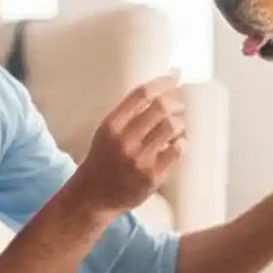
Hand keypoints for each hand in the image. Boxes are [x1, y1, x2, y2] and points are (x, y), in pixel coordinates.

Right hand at [72, 73, 186, 214]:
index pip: (141, 94)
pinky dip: (181, 143)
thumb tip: (160, 92)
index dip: (162, 82)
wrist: (92, 197)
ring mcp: (139, 160)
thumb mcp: (106, 132)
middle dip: (176, 101)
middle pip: (160, 108)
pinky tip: (178, 143)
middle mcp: (124, 141)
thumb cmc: (102, 160)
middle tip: (180, 103)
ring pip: (171, 128)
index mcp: (111, 126)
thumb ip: (128, 115)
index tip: (175, 75)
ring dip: (180, 122)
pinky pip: (176, 151)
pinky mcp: (152, 177)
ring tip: (178, 125)